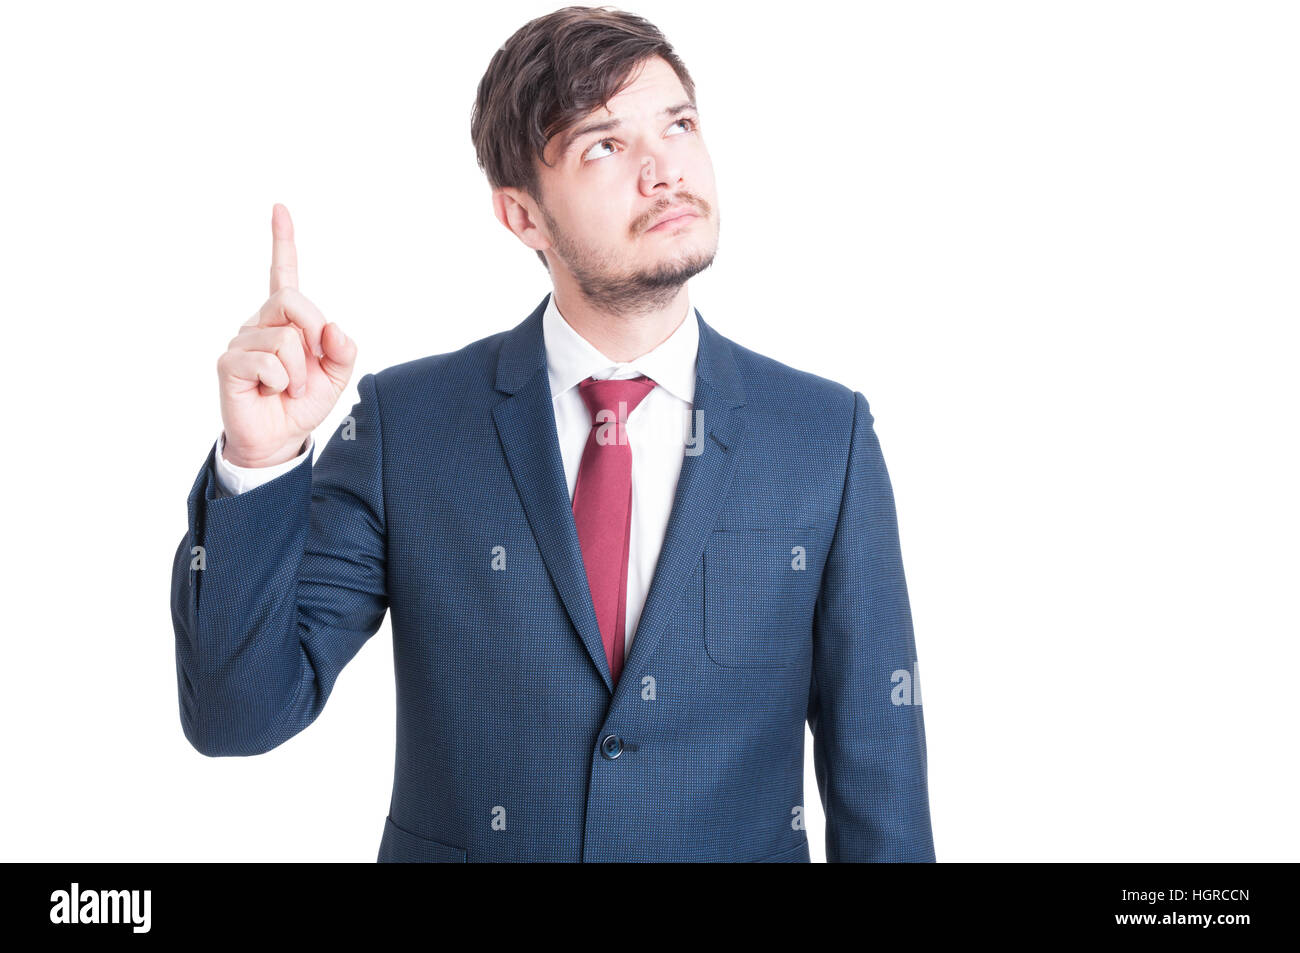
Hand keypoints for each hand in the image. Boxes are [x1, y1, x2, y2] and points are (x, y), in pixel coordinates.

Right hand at [216, 204, 356, 467]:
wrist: (280, 439)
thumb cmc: (303, 404)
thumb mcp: (336, 376)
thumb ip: (343, 350)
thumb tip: (333, 328)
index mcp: (287, 320)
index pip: (284, 273)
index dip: (282, 241)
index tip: (279, 208)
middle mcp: (261, 323)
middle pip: (292, 300)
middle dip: (313, 333)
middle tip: (314, 366)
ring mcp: (242, 340)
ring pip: (284, 338)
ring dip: (300, 373)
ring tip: (289, 389)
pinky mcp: (229, 363)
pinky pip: (268, 362)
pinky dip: (282, 382)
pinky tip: (271, 392)